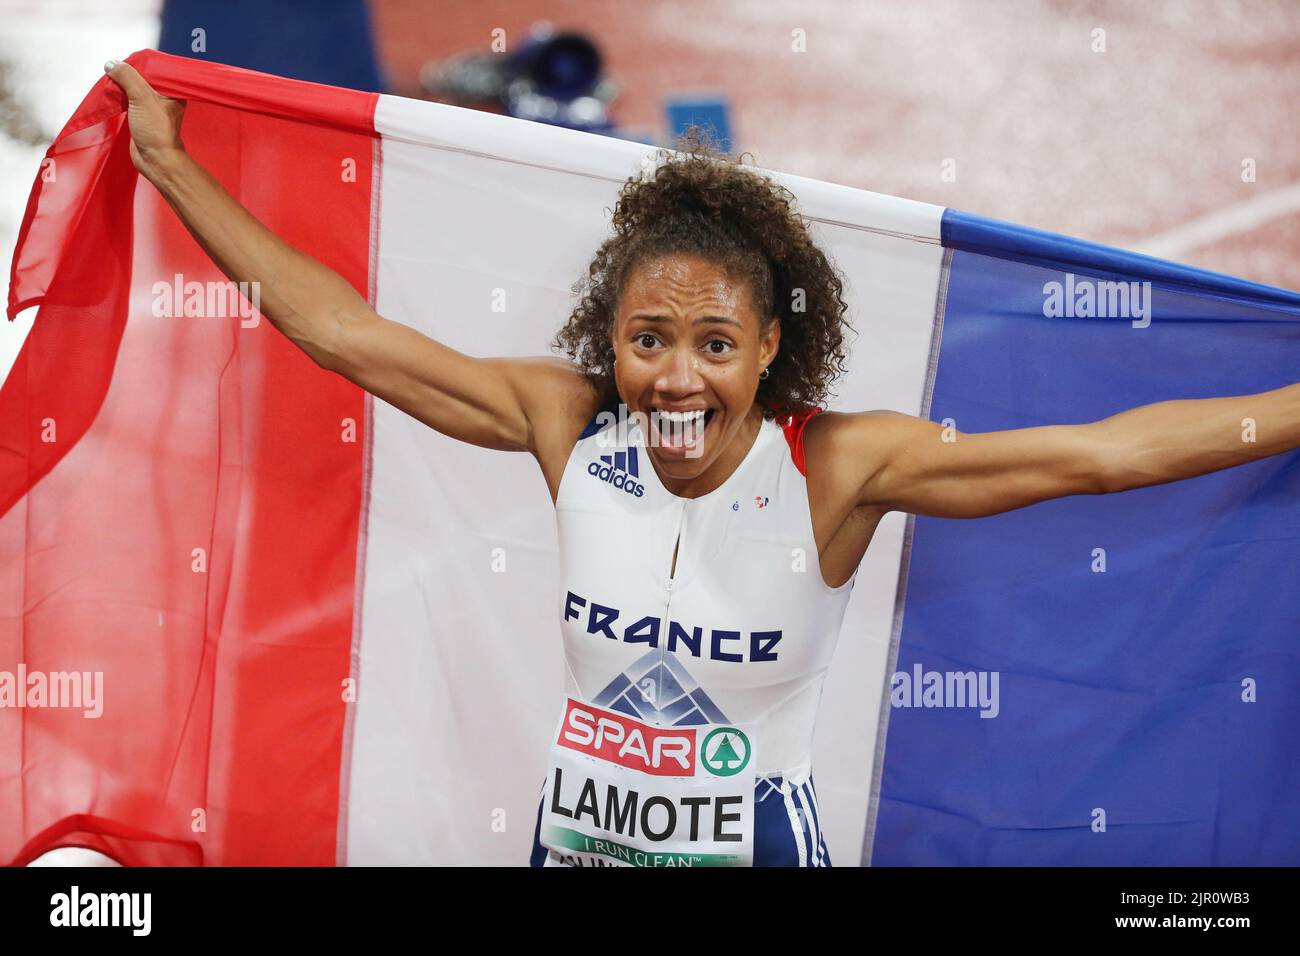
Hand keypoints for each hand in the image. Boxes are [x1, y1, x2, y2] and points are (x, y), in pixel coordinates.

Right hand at [103, 59, 186, 176]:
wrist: (154, 159)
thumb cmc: (156, 132)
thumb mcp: (142, 98)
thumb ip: (128, 78)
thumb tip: (112, 64)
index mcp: (172, 91)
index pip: (155, 68)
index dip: (139, 63)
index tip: (124, 63)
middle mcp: (163, 97)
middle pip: (142, 76)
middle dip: (127, 74)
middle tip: (114, 72)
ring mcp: (152, 106)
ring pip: (133, 87)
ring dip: (121, 85)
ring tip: (112, 83)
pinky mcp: (141, 114)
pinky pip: (128, 99)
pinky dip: (119, 95)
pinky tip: (112, 94)